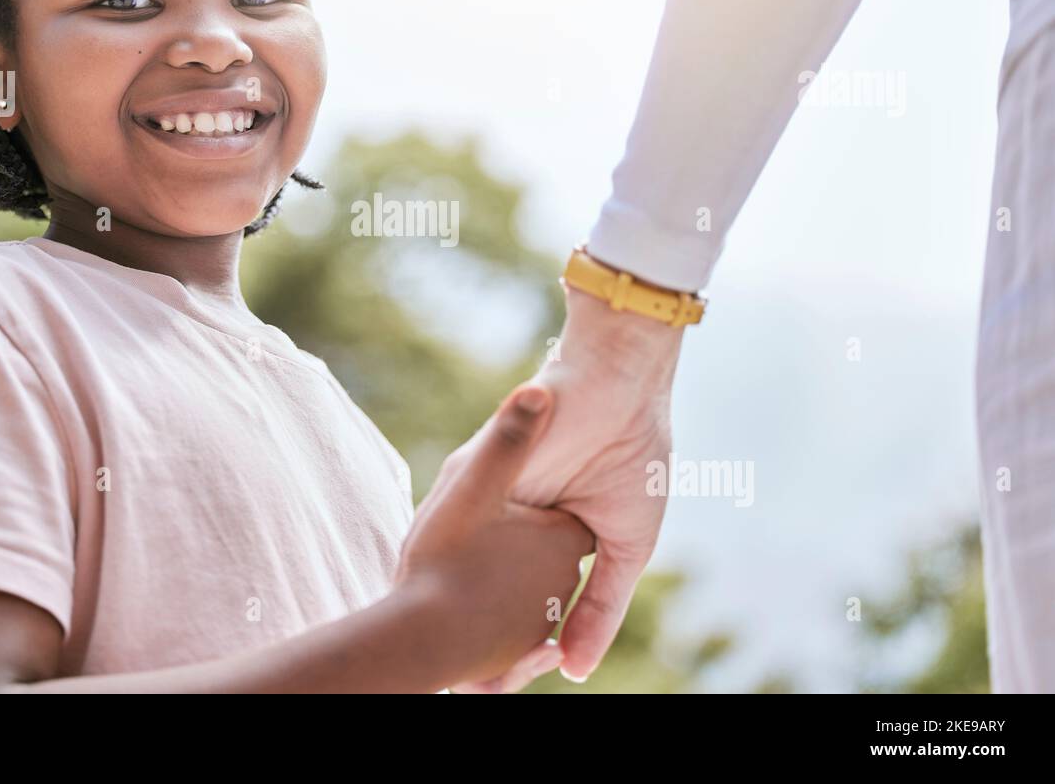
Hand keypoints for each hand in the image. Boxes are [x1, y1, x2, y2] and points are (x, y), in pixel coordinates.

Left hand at [426, 287, 684, 683]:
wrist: (621, 384)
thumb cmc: (632, 457)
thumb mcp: (623, 545)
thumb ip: (600, 607)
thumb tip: (576, 671)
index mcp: (546, 536)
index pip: (525, 603)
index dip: (518, 644)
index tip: (507, 684)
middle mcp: (511, 519)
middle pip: (487, 591)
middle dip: (482, 639)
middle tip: (477, 689)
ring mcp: (489, 496)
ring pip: (464, 567)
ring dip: (461, 612)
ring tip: (458, 668)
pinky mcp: (472, 473)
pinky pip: (454, 528)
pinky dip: (451, 571)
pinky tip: (443, 615)